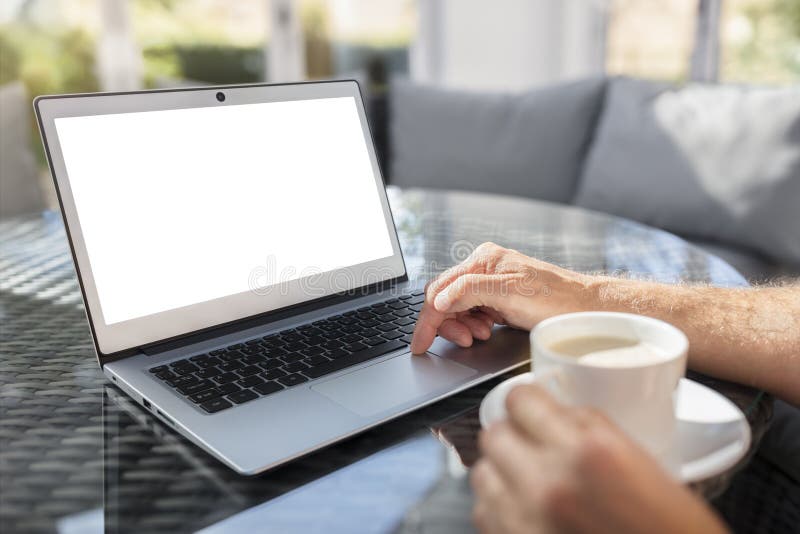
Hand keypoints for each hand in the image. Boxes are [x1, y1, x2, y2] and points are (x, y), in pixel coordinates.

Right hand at [410, 242, 592, 353]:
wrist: (586, 309)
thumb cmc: (557, 301)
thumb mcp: (511, 294)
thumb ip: (471, 291)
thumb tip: (441, 298)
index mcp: (482, 259)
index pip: (440, 290)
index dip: (428, 319)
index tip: (420, 344)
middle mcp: (483, 268)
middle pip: (445, 298)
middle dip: (448, 322)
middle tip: (465, 339)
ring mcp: (490, 282)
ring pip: (456, 308)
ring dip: (462, 325)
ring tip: (481, 334)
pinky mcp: (498, 298)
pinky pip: (471, 312)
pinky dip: (472, 325)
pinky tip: (487, 330)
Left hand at [471, 384, 727, 533]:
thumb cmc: (669, 528)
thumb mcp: (640, 463)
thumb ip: (589, 427)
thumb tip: (554, 411)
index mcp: (588, 453)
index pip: (521, 401)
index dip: (527, 401)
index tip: (531, 408)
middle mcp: (549, 484)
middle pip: (493, 435)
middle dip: (511, 435)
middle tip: (530, 445)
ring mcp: (524, 522)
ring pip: (481, 474)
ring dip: (500, 472)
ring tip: (526, 482)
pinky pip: (484, 514)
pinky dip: (499, 510)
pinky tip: (525, 513)